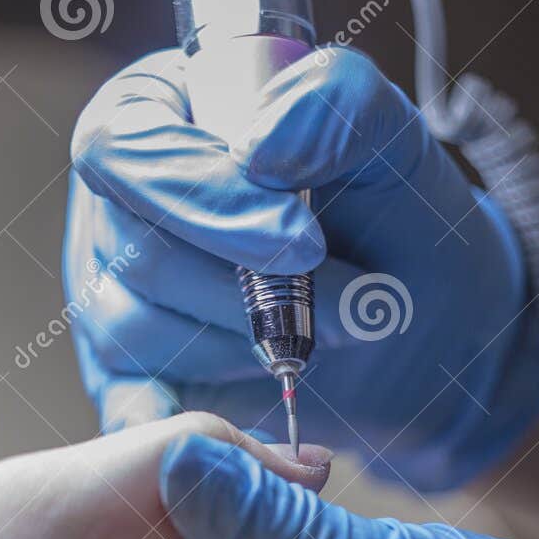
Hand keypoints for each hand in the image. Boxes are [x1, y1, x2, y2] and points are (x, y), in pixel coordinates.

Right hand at [63, 47, 538, 489]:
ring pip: (135, 329)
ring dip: (249, 344)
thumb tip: (258, 148)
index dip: (201, 197)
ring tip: (327, 335)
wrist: (424, 328)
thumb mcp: (391, 139)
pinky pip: (130, 410)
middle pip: (135, 249)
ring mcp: (114, 295)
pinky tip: (247, 436)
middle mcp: (117, 206)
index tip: (301, 238)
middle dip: (252, 286)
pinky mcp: (130, 379)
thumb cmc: (396, 218)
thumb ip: (335, 102)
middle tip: (348, 298)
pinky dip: (189, 427)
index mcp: (155, 115)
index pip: (122, 147)